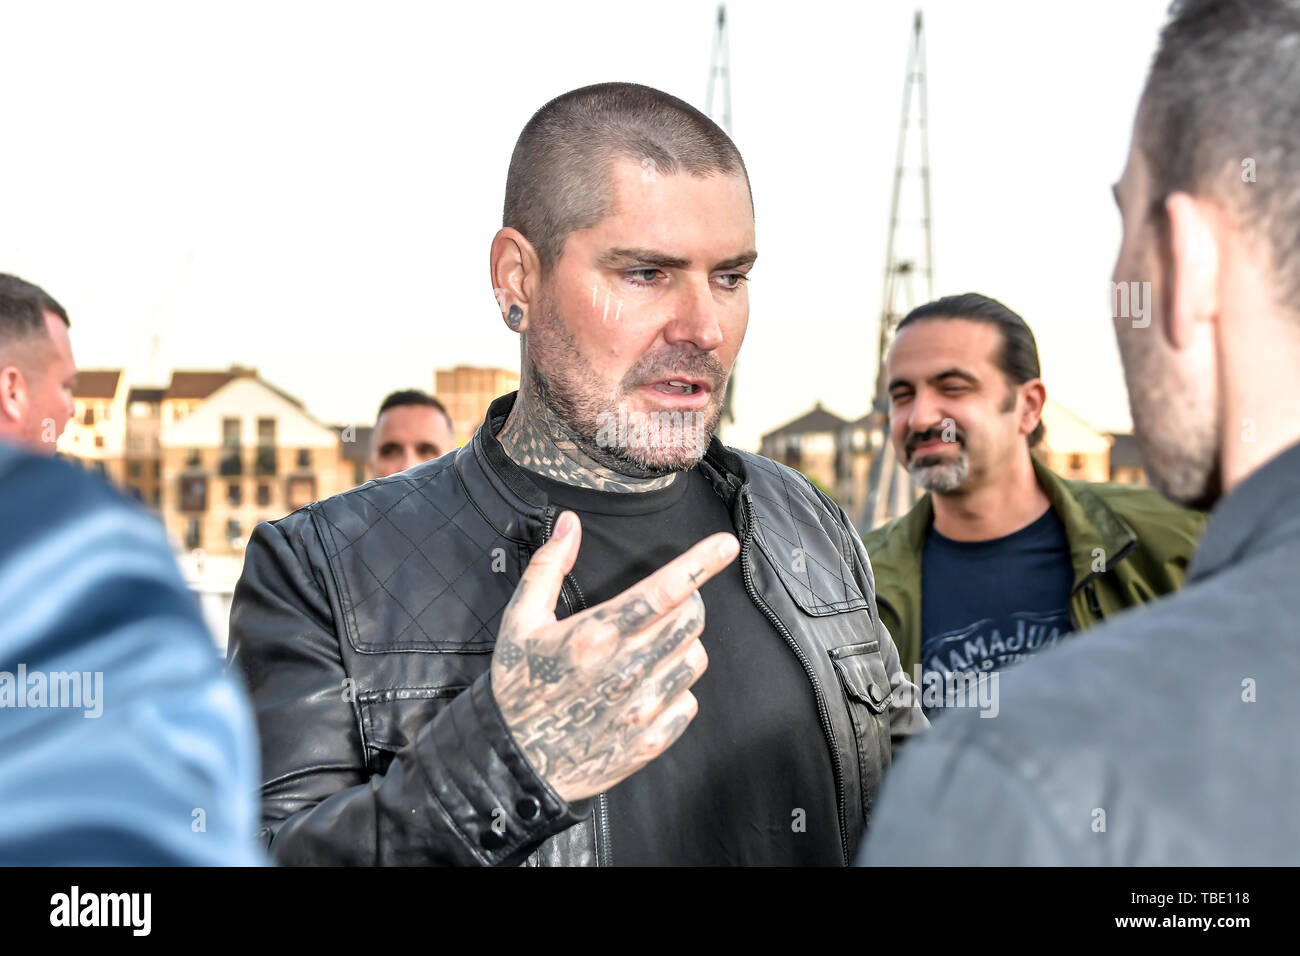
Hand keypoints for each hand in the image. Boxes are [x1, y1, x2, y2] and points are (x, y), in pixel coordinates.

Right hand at [490, 510, 738, 802]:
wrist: (512, 762)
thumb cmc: (516, 686)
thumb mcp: (520, 621)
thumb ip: (548, 567)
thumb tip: (571, 522)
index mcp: (596, 636)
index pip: (665, 591)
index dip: (700, 563)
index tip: (726, 544)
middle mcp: (625, 671)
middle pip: (689, 620)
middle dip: (687, 602)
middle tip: (666, 605)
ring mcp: (641, 710)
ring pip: (694, 658)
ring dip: (682, 644)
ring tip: (652, 647)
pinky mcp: (649, 742)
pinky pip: (688, 703)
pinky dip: (677, 689)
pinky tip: (648, 686)